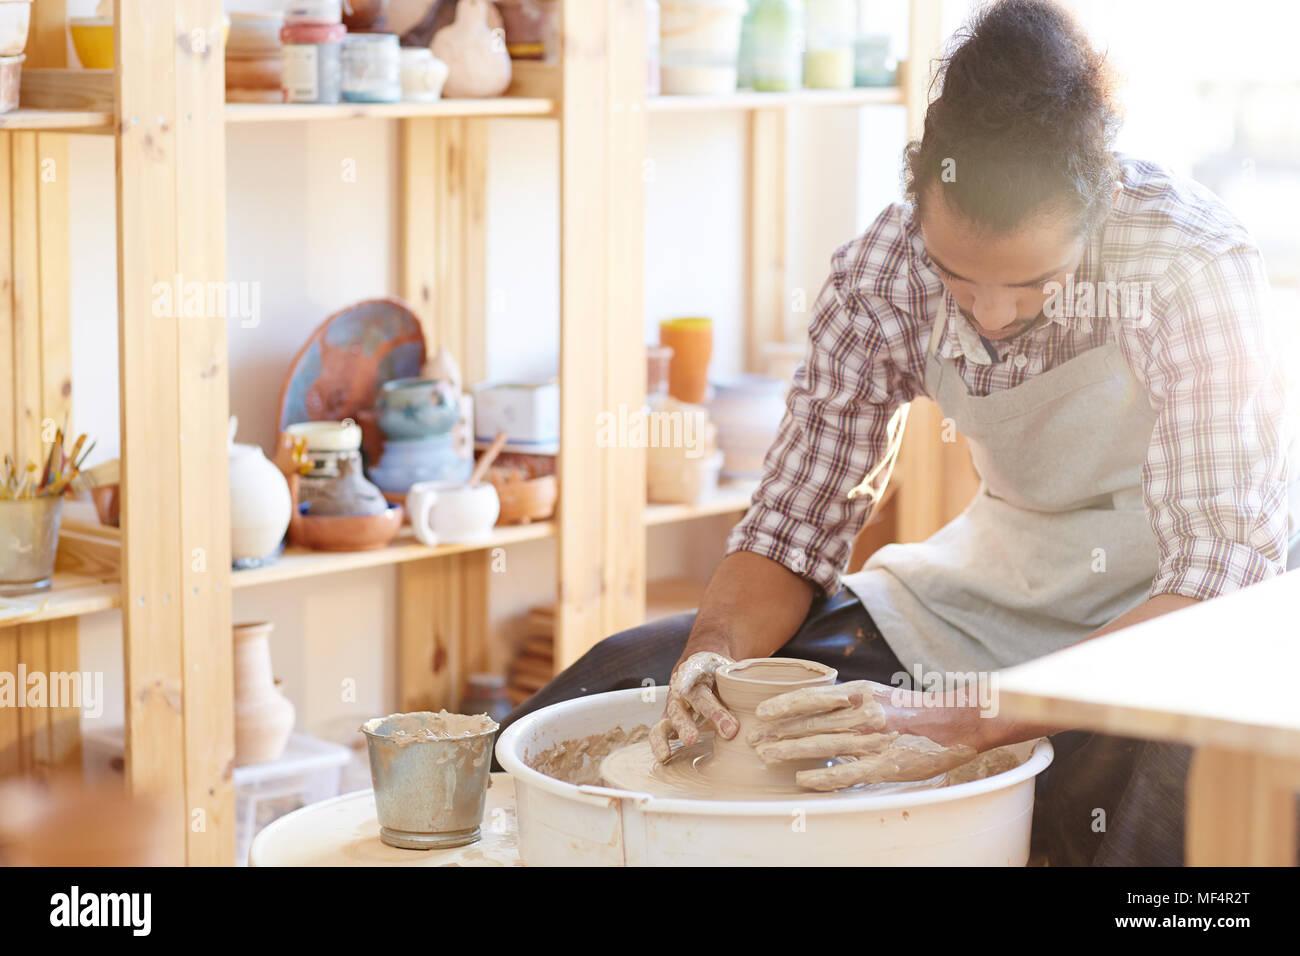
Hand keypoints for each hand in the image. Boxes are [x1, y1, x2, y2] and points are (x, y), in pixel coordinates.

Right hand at [649, 651, 739, 762]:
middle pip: (699, 697)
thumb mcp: (730, 671)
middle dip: (713, 712)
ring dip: (683, 727)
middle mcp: (686, 685)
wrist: (700, 666)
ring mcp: (676, 703)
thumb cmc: (719, 672)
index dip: (697, 677)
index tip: (699, 686)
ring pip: (674, 713)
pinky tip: (665, 757)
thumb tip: (775, 705)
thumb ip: (745, 685)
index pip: (701, 671)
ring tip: (691, 740)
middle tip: (729, 730)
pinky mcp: (670, 720)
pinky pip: (660, 731)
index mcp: (700, 668)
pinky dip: (660, 743)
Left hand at [747, 679, 979, 790]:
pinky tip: (801, 779)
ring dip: (789, 752)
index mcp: (860, 693)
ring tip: (766, 756)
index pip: (812, 697)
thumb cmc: (911, 708)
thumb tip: (811, 702)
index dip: (783, 705)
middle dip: (777, 732)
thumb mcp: (876, 692)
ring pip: (821, 747)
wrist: (955, 722)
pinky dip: (820, 777)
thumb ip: (846, 698)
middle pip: (810, 724)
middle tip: (753, 740)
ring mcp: (873, 742)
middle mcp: (863, 714)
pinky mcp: (884, 766)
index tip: (761, 712)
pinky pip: (845, 774)